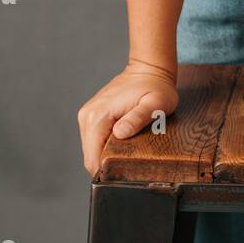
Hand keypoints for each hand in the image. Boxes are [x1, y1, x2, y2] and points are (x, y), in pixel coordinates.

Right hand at [77, 59, 178, 177]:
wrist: (148, 68)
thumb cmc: (156, 87)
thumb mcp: (155, 104)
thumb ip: (138, 118)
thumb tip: (119, 133)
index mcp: (97, 116)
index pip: (92, 158)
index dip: (107, 172)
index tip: (125, 174)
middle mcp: (87, 116)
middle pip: (90, 156)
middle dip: (107, 165)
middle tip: (131, 164)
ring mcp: (88, 115)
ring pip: (91, 150)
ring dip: (106, 155)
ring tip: (128, 152)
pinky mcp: (92, 115)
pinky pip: (95, 140)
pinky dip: (106, 146)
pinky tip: (123, 143)